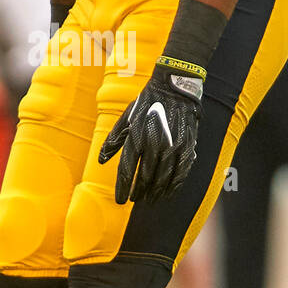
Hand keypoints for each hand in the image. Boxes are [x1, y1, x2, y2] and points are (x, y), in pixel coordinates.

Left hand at [98, 61, 202, 204]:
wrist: (174, 87)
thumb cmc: (146, 103)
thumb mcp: (126, 118)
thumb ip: (113, 140)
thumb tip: (101, 161)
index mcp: (136, 137)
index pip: (127, 171)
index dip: (123, 189)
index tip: (121, 201)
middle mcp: (153, 143)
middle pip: (145, 178)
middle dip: (139, 192)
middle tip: (135, 199)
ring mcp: (172, 145)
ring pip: (163, 178)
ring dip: (156, 192)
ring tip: (150, 199)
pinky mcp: (187, 145)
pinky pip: (181, 172)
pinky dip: (174, 186)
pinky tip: (168, 192)